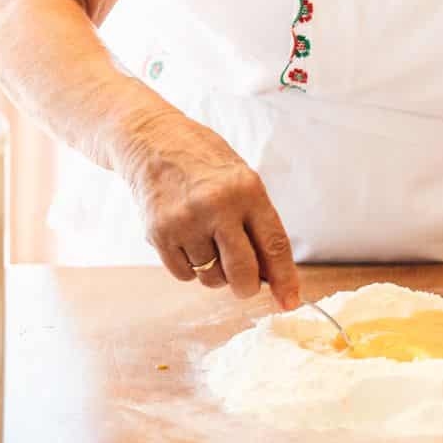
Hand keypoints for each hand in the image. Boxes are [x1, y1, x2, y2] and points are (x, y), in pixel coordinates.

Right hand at [115, 109, 300, 309]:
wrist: (153, 141)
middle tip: (245, 286)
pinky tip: (188, 241)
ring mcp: (186, 221)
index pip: (274, 245)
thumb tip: (269, 274)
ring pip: (211, 277)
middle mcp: (217, 206)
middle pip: (243, 272)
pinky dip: (190, 268)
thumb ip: (256, 222)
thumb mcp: (241, 179)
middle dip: (247, 287)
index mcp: (247, 190)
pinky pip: (184, 274)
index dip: (285, 279)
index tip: (289, 301)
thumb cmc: (204, 162)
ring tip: (209, 244)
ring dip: (215, 273)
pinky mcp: (159, 233)